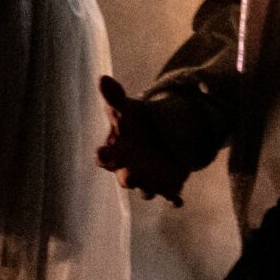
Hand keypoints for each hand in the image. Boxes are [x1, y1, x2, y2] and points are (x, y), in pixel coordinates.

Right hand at [96, 75, 191, 205]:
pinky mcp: (166, 185)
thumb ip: (115, 96)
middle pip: (125, 178)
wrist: (156, 136)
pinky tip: (178, 201)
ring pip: (146, 190)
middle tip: (129, 177)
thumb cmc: (134, 124)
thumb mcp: (126, 108)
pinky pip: (170, 195)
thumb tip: (102, 77)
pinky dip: (174, 198)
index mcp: (115, 152)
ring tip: (155, 189)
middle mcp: (128, 170)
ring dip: (149, 189)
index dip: (104, 155)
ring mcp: (147, 180)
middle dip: (128, 178)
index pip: (105, 156)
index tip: (101, 151)